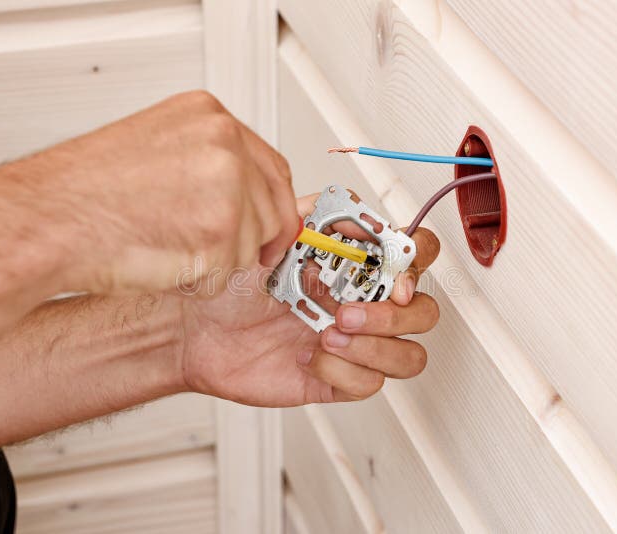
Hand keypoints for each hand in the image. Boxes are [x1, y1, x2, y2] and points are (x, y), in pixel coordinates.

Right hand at [28, 90, 298, 293]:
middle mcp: (224, 144)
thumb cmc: (83, 192)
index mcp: (209, 117)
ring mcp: (227, 186)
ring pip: (252, 246)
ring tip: (165, 244)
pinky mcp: (219, 233)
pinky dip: (198, 283)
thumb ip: (210, 165)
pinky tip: (161, 260)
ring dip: (216, 261)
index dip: (272, 206)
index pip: (272, 167)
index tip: (271, 228)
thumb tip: (248, 192)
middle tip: (215, 251)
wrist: (45, 219)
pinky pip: (227, 276)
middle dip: (252, 241)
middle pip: (272, 210)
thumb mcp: (157, 150)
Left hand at [175, 194, 440, 405]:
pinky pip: (369, 385)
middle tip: (348, 312)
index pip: (416, 256)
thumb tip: (356, 213)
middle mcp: (361, 302)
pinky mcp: (337, 379)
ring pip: (409, 356)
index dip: (418, 264)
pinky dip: (344, 373)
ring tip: (330, 335)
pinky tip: (309, 359)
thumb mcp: (269, 232)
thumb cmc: (228, 281)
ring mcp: (353, 344)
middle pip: (424, 313)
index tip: (395, 274)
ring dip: (377, 348)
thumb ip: (316, 216)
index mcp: (354, 263)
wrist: (193, 327)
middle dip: (395, 315)